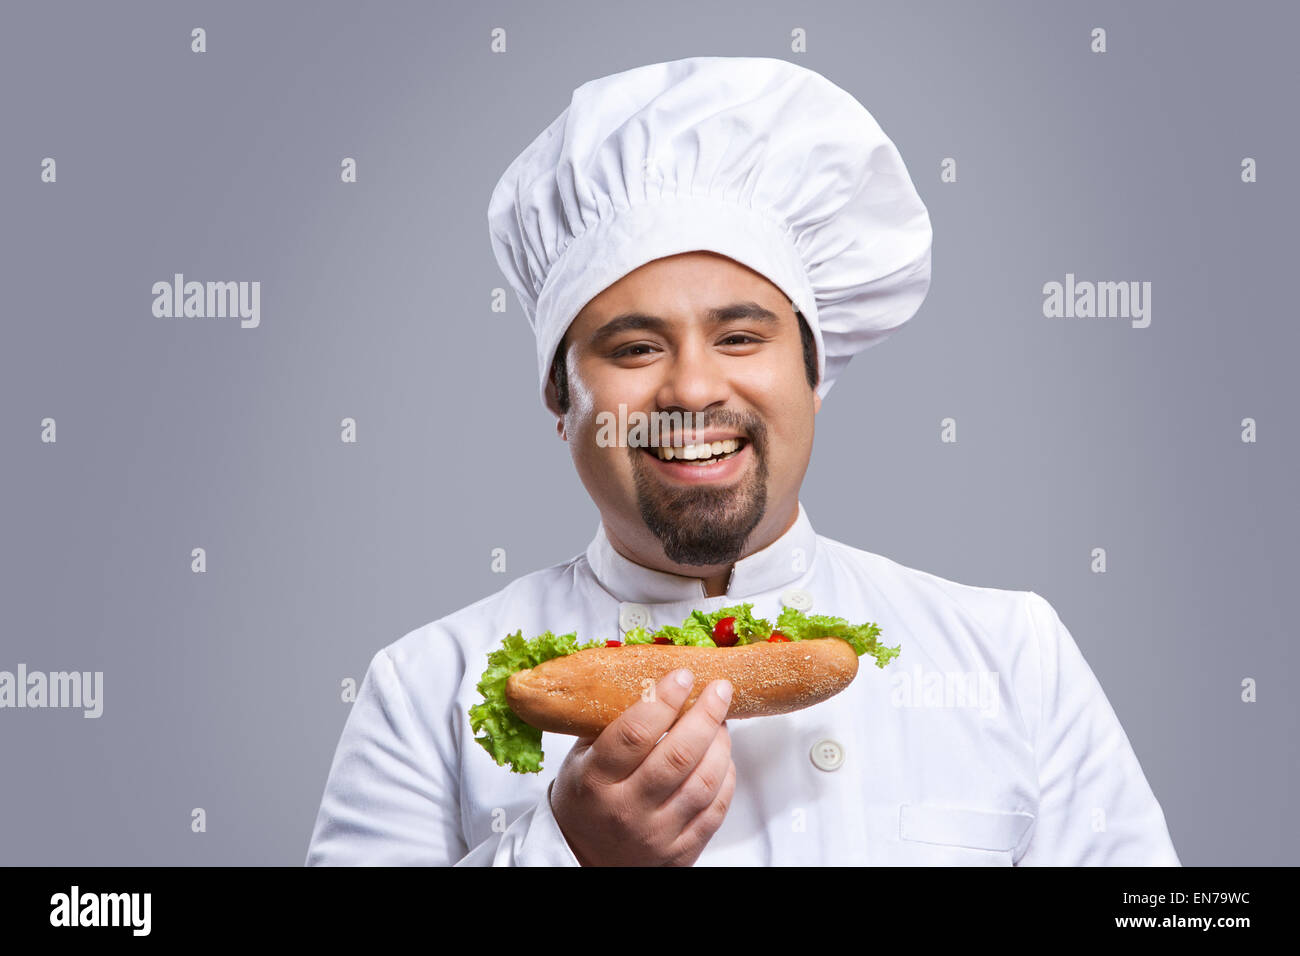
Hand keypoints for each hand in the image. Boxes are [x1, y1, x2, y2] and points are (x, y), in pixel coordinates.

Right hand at [549, 668, 735, 865]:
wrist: (585, 859)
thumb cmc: (586, 797)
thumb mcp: (582, 757)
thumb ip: (611, 721)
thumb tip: (651, 673)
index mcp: (595, 781)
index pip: (634, 734)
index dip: (663, 700)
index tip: (682, 676)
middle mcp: (626, 811)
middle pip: (678, 756)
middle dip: (705, 715)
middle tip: (719, 689)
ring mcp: (656, 835)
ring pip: (704, 782)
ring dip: (720, 744)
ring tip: (721, 721)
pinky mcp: (680, 852)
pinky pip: (715, 810)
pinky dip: (725, 777)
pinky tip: (721, 756)